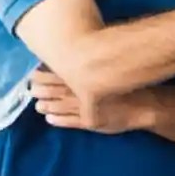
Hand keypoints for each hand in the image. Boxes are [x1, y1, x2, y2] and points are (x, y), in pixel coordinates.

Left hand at [29, 67, 148, 134]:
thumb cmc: (127, 82)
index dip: (42, 75)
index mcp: (84, 77)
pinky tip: (49, 119)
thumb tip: (74, 54)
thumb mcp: (109, 68)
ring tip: (37, 105)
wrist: (144, 103)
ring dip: (46, 105)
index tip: (32, 73)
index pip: (57, 74)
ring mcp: (84, 108)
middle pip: (54, 90)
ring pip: (59, 106)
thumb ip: (91, 64)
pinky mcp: (90, 121)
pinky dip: (58, 120)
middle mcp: (81, 91)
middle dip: (41, 90)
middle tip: (30, 89)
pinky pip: (69, 121)